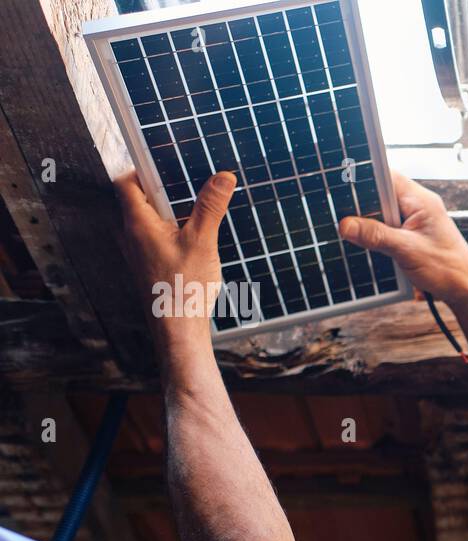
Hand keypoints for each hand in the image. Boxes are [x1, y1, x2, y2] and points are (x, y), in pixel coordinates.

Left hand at [115, 169, 235, 350]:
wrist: (178, 330)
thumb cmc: (184, 289)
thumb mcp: (203, 241)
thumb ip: (211, 206)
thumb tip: (224, 176)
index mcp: (137, 223)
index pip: (126, 182)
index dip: (142, 169)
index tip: (165, 165)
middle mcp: (130, 236)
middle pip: (138, 200)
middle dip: (163, 191)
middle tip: (189, 187)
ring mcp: (137, 253)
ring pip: (148, 221)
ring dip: (170, 214)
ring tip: (196, 216)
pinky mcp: (148, 266)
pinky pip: (155, 239)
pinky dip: (171, 233)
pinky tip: (194, 243)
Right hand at [340, 172, 467, 312]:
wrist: (466, 291)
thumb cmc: (448, 269)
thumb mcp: (407, 251)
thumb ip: (376, 236)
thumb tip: (345, 225)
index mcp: (420, 200)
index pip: (385, 175)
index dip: (362, 176)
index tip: (339, 182)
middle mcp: (419, 205)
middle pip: (381, 193)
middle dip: (360, 202)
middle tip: (338, 211)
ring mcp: (416, 219)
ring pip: (383, 212)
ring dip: (368, 221)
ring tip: (348, 229)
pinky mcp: (413, 234)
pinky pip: (389, 226)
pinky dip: (376, 233)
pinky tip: (365, 242)